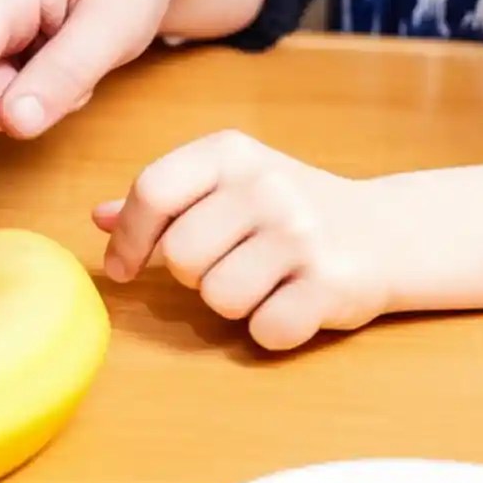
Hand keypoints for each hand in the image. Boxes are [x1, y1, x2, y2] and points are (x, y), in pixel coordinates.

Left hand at [94, 130, 395, 350]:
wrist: (385, 232)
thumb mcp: (223, 188)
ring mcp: (302, 232)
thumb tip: (97, 218)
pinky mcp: (331, 282)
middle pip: (180, 254)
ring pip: (217, 297)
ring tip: (264, 281)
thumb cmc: (284, 213)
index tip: (125, 268)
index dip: (129, 238)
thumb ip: (163, 203)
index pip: (152, 190)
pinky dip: (271, 329)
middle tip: (227, 264)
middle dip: (193, 274)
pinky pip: (264, 329)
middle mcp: (267, 185)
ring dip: (232, 304)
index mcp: (230, 153)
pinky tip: (292, 303)